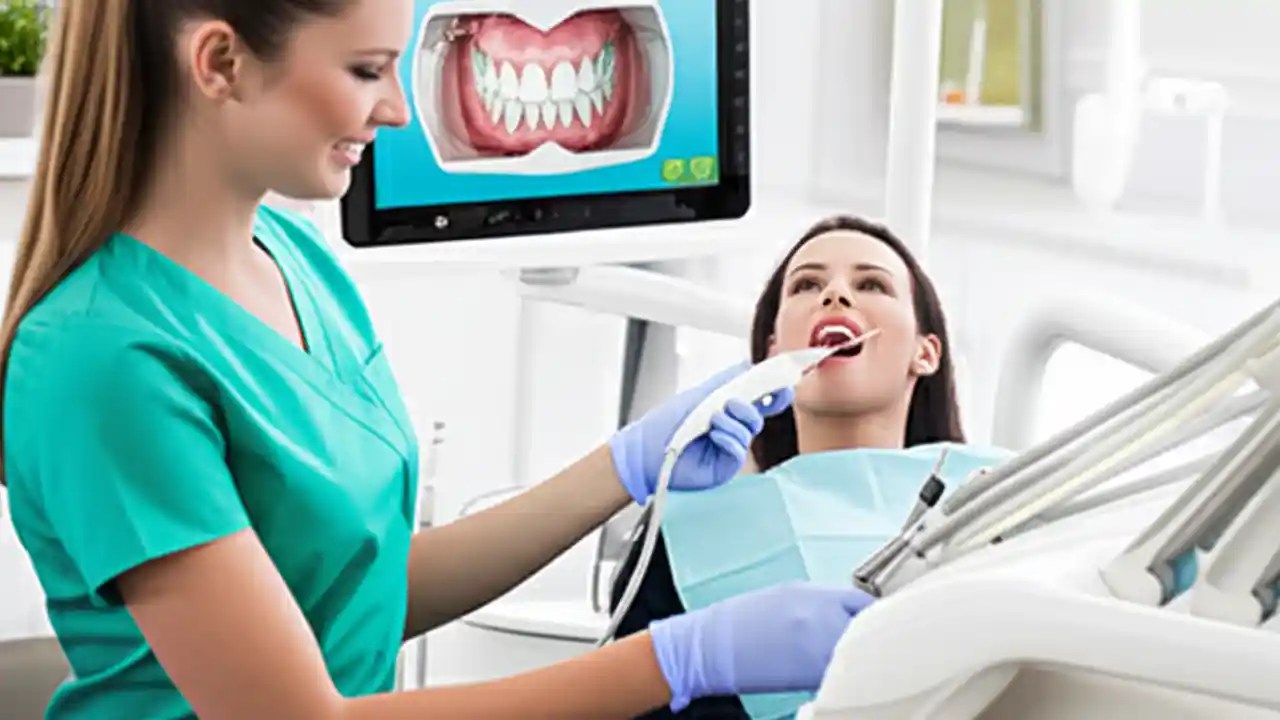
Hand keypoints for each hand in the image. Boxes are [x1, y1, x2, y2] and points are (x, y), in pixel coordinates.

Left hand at [609, 362, 793, 504]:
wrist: (646, 450)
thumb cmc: (666, 423)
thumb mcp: (699, 394)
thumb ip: (726, 380)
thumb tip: (749, 366)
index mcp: (727, 409)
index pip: (757, 400)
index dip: (773, 393)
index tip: (783, 386)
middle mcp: (731, 428)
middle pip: (757, 414)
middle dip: (749, 406)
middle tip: (732, 402)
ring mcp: (729, 447)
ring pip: (750, 431)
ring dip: (734, 421)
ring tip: (713, 419)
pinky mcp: (725, 465)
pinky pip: (739, 450)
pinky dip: (729, 439)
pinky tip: (714, 436)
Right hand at [648, 582, 873, 710]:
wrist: (710, 645)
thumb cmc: (742, 622)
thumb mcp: (783, 597)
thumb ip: (818, 603)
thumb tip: (844, 615)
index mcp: (812, 594)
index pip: (861, 602)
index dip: (871, 615)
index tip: (874, 624)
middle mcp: (819, 616)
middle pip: (867, 629)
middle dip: (871, 638)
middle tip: (871, 647)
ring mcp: (816, 644)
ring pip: (857, 654)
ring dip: (859, 659)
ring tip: (854, 665)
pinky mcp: (808, 673)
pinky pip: (840, 675)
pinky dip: (843, 677)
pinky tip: (836, 678)